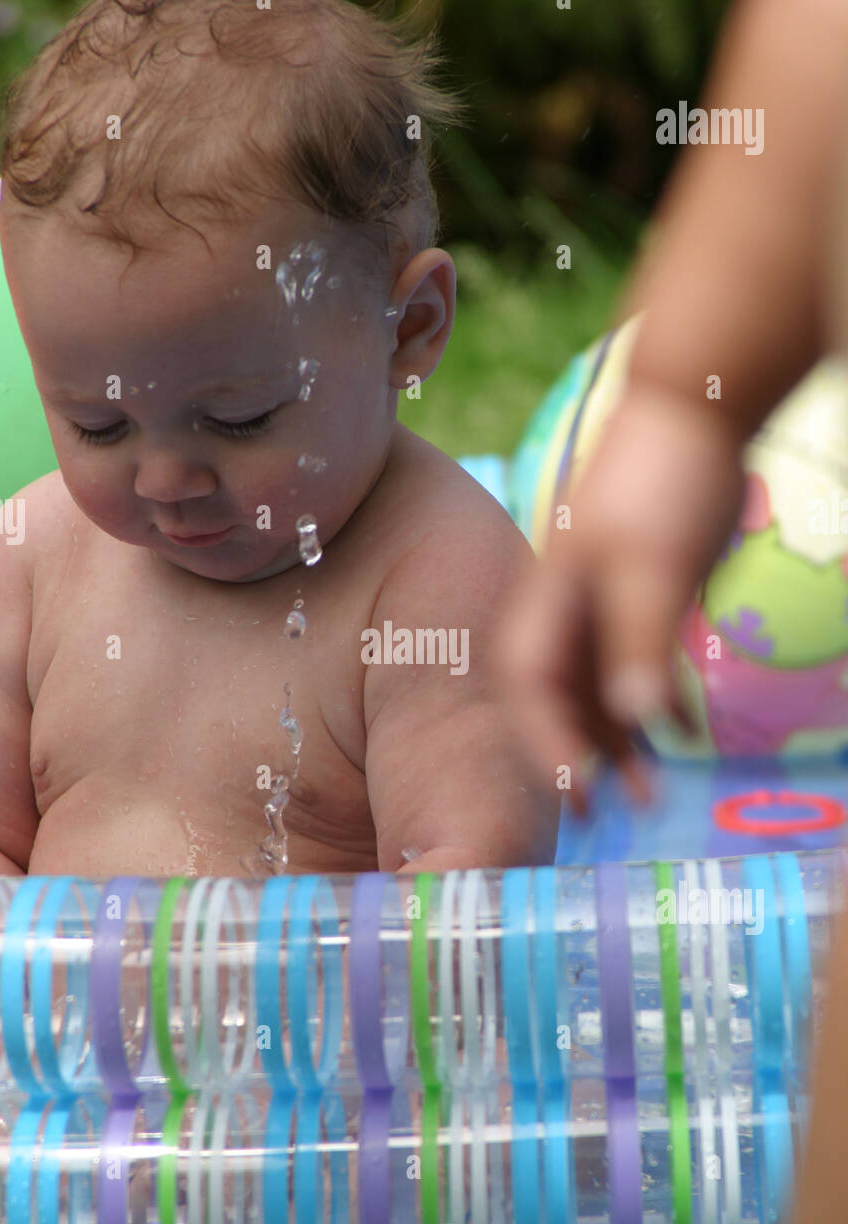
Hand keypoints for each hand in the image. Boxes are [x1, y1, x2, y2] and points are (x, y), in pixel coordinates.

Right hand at [496, 380, 746, 812]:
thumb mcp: (653, 566)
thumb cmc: (661, 480)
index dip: (547, 741)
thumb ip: (639, 642)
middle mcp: (562, 609)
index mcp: (546, 597)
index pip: (529, 685)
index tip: (579, 792)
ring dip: (622, 741)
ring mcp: (598, 603)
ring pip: (598, 689)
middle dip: (582, 756)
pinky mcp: (635, 598)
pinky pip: (635, 666)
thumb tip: (633, 722)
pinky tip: (681, 733)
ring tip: (652, 794)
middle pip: (558, 699)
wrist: (695, 412)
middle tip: (610, 812)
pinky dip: (654, 702)